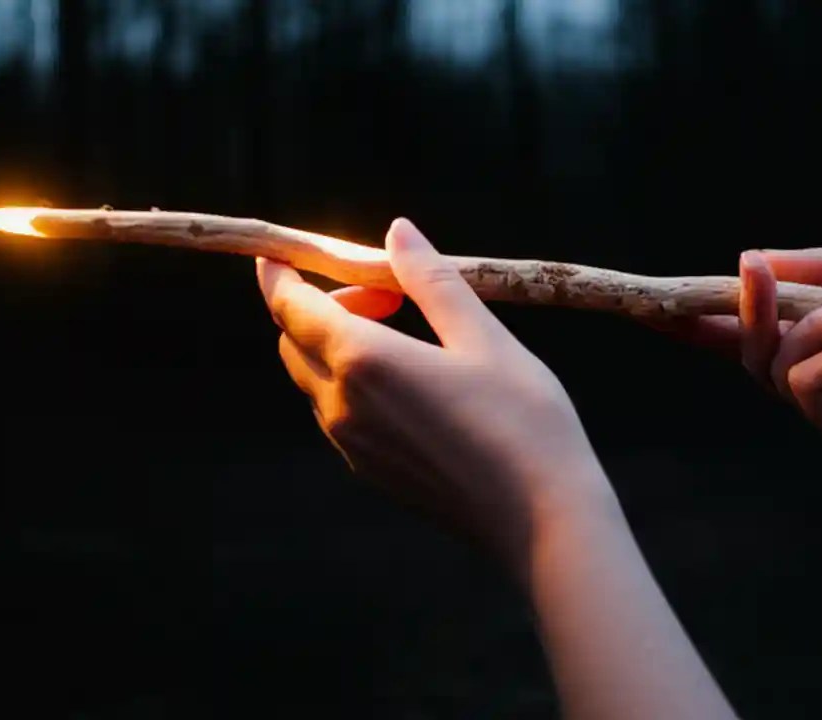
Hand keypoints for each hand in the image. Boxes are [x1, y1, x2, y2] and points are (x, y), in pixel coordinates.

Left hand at [256, 219, 611, 570]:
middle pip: (295, 343)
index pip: (290, 307)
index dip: (278, 275)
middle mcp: (343, 406)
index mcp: (364, 361)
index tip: (282, 252)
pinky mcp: (372, 472)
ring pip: (315, 381)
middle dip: (321, 307)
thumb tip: (396, 230)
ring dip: (338, 346)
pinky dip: (354, 384)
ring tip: (411, 338)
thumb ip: (431, 280)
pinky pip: (340, 416)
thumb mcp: (483, 337)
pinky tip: (415, 384)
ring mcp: (353, 446)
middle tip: (387, 297)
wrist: (542, 522)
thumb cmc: (523, 421)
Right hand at [656, 248, 821, 461]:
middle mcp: (810, 374)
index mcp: (815, 339)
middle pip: (744, 348)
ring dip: (810, 328)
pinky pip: (808, 387)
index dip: (693, 319)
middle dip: (742, 310)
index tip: (648, 304)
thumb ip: (814, 268)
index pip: (740, 330)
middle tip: (751, 274)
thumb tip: (750, 257)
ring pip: (773, 365)